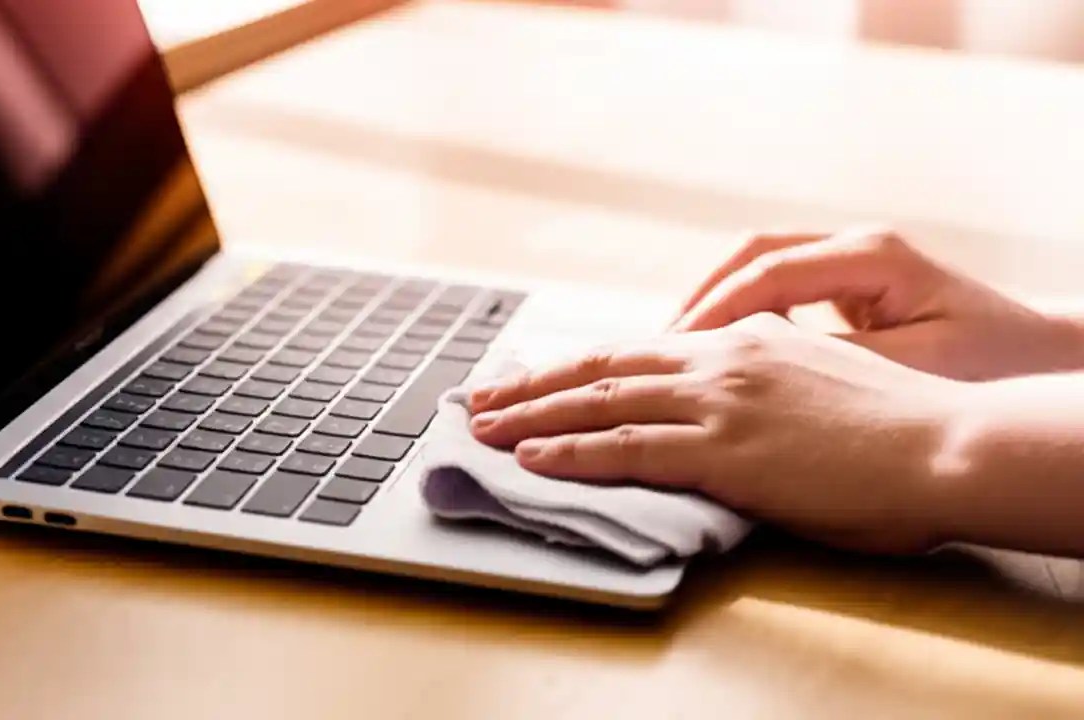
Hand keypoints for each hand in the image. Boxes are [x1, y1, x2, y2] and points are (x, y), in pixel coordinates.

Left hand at [469, 313, 968, 553]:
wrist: (945, 445)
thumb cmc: (893, 429)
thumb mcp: (816, 384)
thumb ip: (761, 384)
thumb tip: (724, 401)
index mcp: (741, 341)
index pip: (635, 348)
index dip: (575, 364)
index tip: (532, 376)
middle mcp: (718, 359)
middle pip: (600, 367)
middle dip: (532, 386)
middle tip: (480, 399)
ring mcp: (717, 401)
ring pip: (599, 402)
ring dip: (531, 418)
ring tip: (482, 430)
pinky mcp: (722, 449)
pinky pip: (626, 448)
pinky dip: (571, 453)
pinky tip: (532, 459)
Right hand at [671, 228, 1083, 380]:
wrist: (1042, 362)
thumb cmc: (990, 371)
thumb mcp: (912, 369)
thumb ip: (832, 364)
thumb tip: (756, 368)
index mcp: (874, 256)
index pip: (768, 269)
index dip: (714, 309)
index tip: (675, 351)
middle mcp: (857, 248)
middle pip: (751, 254)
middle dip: (698, 299)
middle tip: (655, 348)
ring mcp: (852, 263)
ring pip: (757, 268)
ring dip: (712, 305)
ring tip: (670, 350)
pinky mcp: (850, 288)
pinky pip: (776, 291)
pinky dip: (738, 317)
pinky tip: (715, 355)